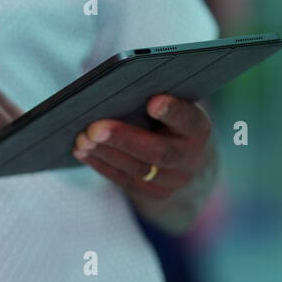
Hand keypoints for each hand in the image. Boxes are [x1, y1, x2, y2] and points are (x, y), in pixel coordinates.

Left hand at [73, 94, 216, 230]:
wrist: (186, 161)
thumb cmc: (170, 120)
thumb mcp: (173, 107)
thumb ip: (156, 97)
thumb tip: (116, 87)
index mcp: (198, 128)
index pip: (189, 119)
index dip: (173, 112)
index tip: (154, 102)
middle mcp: (190, 157)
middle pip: (158, 151)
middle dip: (124, 139)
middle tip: (95, 128)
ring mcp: (173, 179)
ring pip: (138, 168)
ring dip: (106, 153)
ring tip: (82, 139)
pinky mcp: (154, 193)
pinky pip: (125, 180)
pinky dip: (102, 165)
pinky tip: (82, 152)